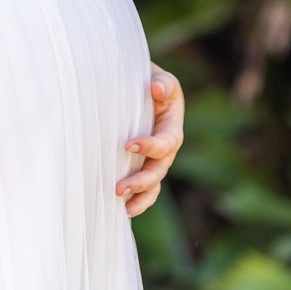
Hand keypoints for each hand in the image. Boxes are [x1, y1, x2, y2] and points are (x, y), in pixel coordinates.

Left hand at [116, 61, 184, 217]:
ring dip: (139, 197)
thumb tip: (156, 89)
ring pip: (153, 185)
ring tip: (121, 206)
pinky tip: (122, 211)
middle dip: (140, 181)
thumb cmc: (149, 82)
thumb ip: (162, 83)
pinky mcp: (142, 166)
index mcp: (172, 127)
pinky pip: (145, 190)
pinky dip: (137, 201)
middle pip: (159, 170)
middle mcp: (166, 149)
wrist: (138, 87)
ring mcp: (155, 160)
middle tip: (118, 188)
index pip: (166, 142)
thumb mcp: (160, 78)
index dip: (151, 146)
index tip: (128, 145)